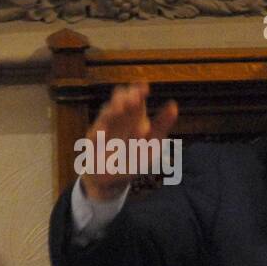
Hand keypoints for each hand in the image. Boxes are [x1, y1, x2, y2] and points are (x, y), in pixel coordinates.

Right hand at [81, 81, 177, 200]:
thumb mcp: (153, 143)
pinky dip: (98, 133)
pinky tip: (104, 134)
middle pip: (119, 99)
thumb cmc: (134, 158)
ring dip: (113, 110)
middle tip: (133, 100)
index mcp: (136, 117)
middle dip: (125, 97)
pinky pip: (94, 133)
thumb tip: (174, 105)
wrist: (113, 178)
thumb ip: (162, 125)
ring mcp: (105, 127)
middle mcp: (119, 118)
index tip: (145, 87)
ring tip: (120, 109)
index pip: (136, 98)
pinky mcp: (93, 139)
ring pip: (107, 112)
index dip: (139, 90)